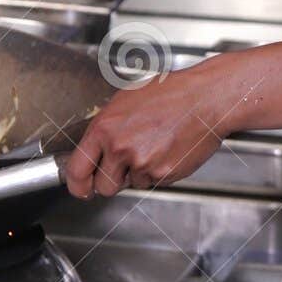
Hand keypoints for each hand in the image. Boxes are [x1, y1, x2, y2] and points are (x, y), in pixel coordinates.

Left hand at [64, 66, 225, 198]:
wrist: (205, 99)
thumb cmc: (171, 93)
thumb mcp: (126, 100)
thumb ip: (107, 127)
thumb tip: (94, 147)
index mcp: (105, 128)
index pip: (77, 170)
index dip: (77, 185)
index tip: (81, 187)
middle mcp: (120, 148)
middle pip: (103, 187)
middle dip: (112, 181)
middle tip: (123, 166)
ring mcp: (142, 163)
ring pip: (132, 184)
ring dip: (139, 172)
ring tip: (155, 145)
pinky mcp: (163, 174)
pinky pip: (153, 182)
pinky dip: (159, 171)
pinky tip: (167, 149)